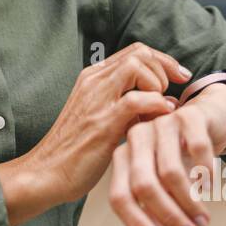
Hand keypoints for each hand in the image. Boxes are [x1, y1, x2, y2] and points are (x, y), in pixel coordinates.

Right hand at [21, 42, 192, 207]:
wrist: (46, 173)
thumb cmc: (76, 151)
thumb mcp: (102, 118)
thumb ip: (128, 105)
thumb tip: (166, 101)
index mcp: (92, 79)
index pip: (135, 52)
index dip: (162, 61)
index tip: (179, 77)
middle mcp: (93, 82)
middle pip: (139, 53)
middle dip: (165, 69)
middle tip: (174, 92)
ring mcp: (96, 100)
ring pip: (136, 66)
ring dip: (158, 84)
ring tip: (161, 108)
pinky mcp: (102, 123)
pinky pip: (136, 100)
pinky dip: (155, 105)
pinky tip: (162, 118)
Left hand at [108, 83, 225, 225]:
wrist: (205, 117)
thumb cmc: (178, 158)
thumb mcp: (162, 185)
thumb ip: (150, 213)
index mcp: (123, 157)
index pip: (119, 196)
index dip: (136, 223)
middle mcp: (136, 139)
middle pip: (143, 185)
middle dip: (168, 216)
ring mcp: (161, 124)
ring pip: (170, 172)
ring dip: (189, 202)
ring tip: (203, 221)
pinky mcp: (189, 116)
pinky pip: (197, 150)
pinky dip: (204, 174)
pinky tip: (209, 187)